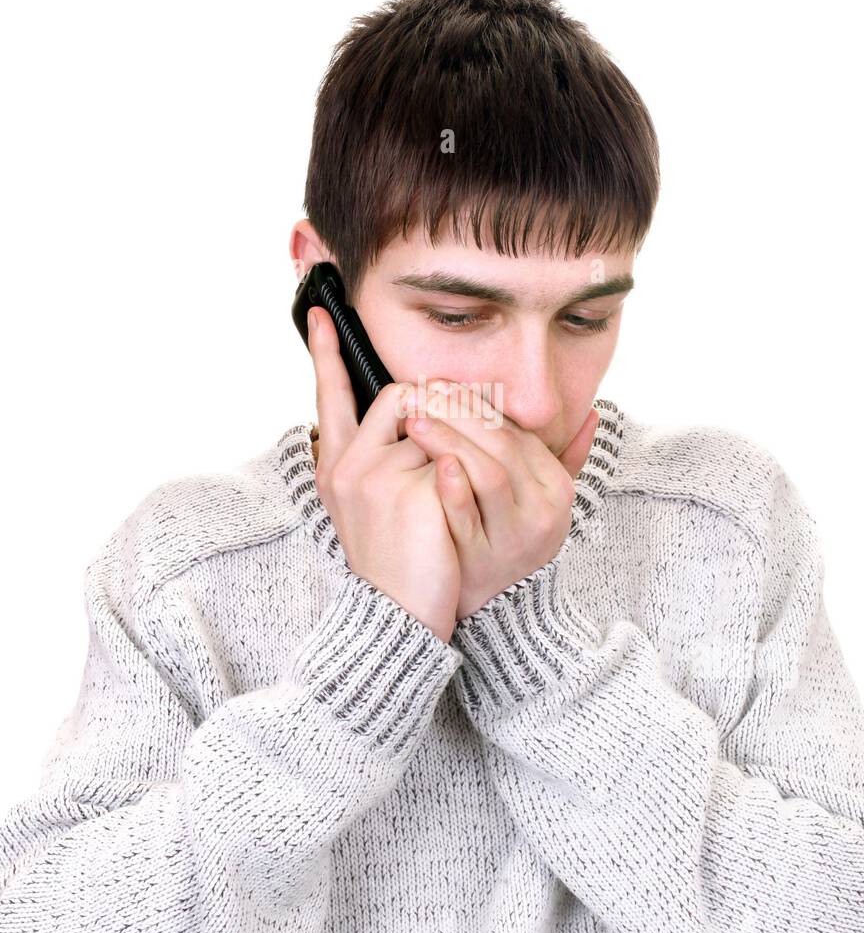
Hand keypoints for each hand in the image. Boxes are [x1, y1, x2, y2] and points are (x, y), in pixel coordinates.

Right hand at [307, 308, 460, 643]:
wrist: (400, 617)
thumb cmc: (397, 562)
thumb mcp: (379, 506)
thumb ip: (390, 458)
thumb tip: (418, 412)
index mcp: (337, 467)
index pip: (330, 396)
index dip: (325, 354)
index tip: (321, 315)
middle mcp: (349, 466)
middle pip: (402, 396)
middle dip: (440, 409)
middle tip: (458, 441)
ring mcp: (379, 478)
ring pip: (437, 422)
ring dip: (462, 445)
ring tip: (462, 482)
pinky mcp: (414, 492)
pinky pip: (459, 456)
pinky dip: (472, 476)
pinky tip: (464, 506)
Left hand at [403, 380, 598, 618]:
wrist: (495, 606)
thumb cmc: (510, 537)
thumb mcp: (542, 500)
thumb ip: (567, 456)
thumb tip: (593, 415)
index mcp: (555, 488)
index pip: (515, 432)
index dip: (475, 404)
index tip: (439, 385)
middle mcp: (543, 511)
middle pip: (502, 446)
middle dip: (458, 413)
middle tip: (417, 393)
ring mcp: (514, 537)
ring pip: (488, 475)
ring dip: (450, 440)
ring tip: (414, 419)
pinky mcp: (482, 560)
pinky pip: (466, 518)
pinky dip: (450, 488)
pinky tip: (430, 462)